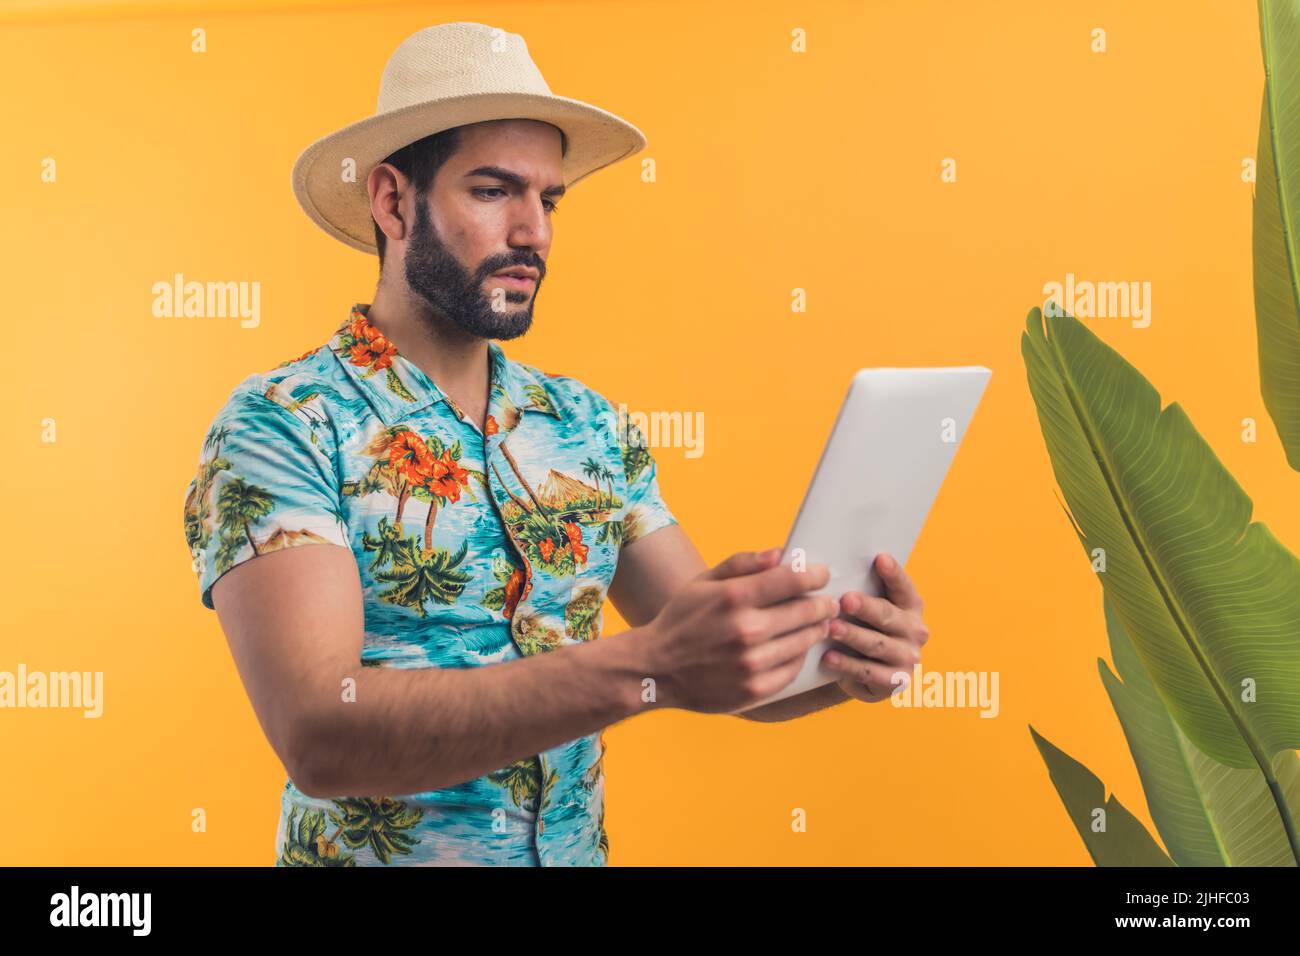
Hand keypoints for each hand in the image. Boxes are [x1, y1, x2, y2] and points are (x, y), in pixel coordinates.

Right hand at [640, 548, 839, 713]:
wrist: (655, 669)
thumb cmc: (681, 620)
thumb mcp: (703, 582)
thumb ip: (742, 563)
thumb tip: (780, 554)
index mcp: (733, 597)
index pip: (792, 579)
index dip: (815, 574)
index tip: (822, 574)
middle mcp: (745, 630)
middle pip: (806, 611)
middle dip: (823, 604)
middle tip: (829, 602)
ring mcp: (751, 663)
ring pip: (804, 641)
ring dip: (817, 629)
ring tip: (818, 623)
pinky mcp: (754, 689)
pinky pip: (792, 669)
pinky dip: (800, 656)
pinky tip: (797, 648)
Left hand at [821, 553, 928, 702]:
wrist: (867, 670)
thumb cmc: (860, 625)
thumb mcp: (863, 605)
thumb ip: (853, 582)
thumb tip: (814, 562)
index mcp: (910, 604)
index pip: (903, 585)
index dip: (893, 572)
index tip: (879, 558)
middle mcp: (914, 629)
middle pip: (888, 615)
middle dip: (866, 607)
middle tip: (845, 600)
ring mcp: (907, 657)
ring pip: (877, 644)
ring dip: (853, 636)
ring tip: (831, 628)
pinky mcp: (895, 681)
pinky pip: (867, 672)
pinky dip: (846, 665)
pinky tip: (828, 657)